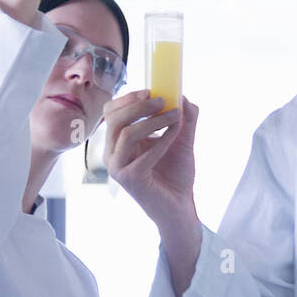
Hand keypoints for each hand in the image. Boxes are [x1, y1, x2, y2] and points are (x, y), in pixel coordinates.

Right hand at [103, 92, 199, 228]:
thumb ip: (184, 119)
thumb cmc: (175, 174)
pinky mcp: (129, 179)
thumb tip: (184, 96)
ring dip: (153, 120)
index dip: (128, 98)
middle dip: (138, 105)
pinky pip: (144, 153)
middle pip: (114, 119)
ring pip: (126, 133)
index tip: (151, 91)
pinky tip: (177, 134)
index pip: (112, 112)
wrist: (180, 206)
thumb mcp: (181, 140)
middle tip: (163, 100)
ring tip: (176, 116)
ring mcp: (118, 167)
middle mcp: (112, 153)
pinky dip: (162, 140)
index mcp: (118, 142)